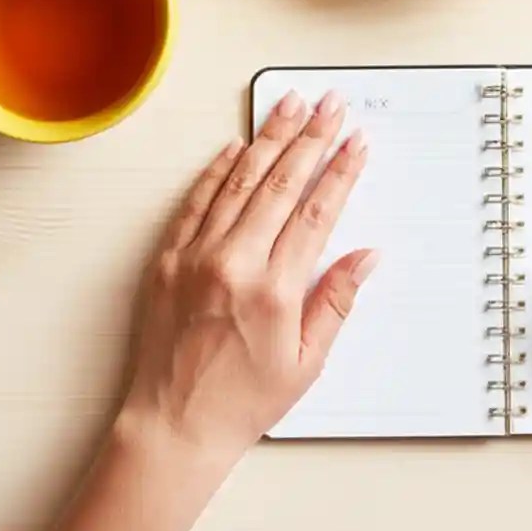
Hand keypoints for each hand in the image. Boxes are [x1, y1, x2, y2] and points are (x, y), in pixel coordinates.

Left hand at [120, 90, 377, 460]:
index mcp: (274, 289)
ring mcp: (195, 257)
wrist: (172, 425)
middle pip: (281, 184)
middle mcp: (233, 263)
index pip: (316, 212)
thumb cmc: (240, 401)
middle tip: (331, 105)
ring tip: (288, 105)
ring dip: (267, 139)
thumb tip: (364, 256)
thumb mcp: (306, 361)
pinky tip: (235, 147)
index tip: (356, 143)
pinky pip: (195, 202)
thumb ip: (335, 300)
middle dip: (311, 137)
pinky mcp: (167, 260)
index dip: (340, 171)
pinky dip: (216, 171)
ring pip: (238, 182)